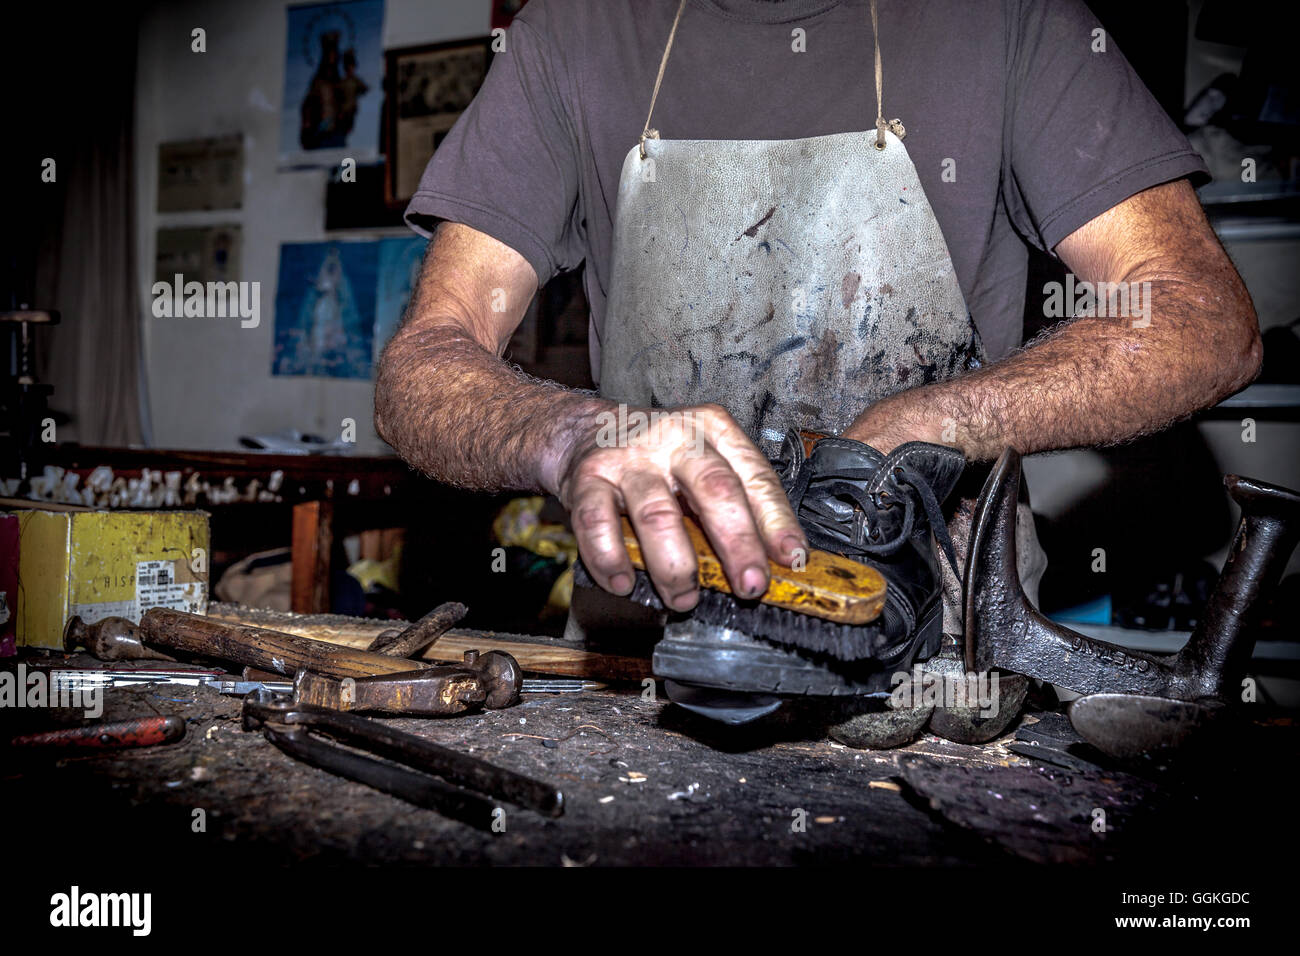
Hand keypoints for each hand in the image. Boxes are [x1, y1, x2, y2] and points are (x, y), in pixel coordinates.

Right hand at [556, 404, 806, 610]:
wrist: (584, 429)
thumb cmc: (657, 457)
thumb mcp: (703, 461)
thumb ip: (735, 499)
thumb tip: (775, 559)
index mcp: (713, 430)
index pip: (755, 476)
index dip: (777, 521)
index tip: (791, 558)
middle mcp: (674, 437)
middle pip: (714, 488)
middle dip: (738, 543)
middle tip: (749, 586)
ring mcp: (628, 457)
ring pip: (657, 514)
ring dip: (674, 566)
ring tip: (684, 598)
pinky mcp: (587, 478)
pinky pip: (597, 523)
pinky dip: (611, 560)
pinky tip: (624, 583)